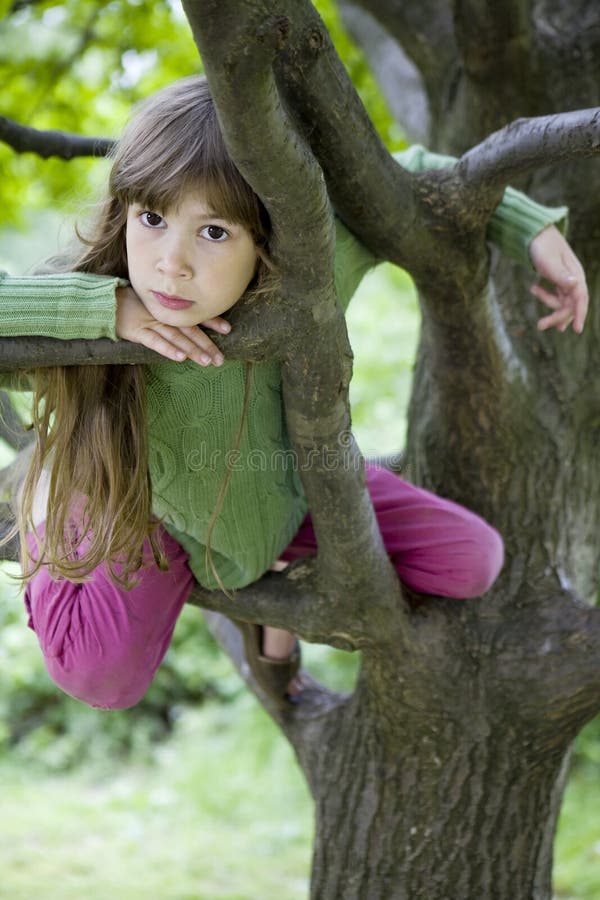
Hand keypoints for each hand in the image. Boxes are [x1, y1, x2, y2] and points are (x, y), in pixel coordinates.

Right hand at [115, 286, 229, 365]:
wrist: (104, 301)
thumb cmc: (129, 304)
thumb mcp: (152, 305)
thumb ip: (168, 313)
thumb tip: (189, 326)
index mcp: (168, 308)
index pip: (193, 315)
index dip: (211, 321)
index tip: (228, 330)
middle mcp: (163, 314)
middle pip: (189, 329)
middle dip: (206, 344)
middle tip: (221, 359)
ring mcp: (150, 322)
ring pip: (176, 337)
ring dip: (192, 349)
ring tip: (207, 361)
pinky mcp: (137, 331)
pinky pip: (155, 342)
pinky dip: (168, 349)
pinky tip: (180, 358)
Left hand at [529, 225, 587, 333]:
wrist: (536, 233)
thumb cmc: (542, 245)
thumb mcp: (548, 261)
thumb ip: (561, 274)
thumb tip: (575, 285)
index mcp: (576, 274)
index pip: (581, 298)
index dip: (580, 314)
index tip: (577, 330)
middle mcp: (574, 279)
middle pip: (571, 304)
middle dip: (557, 316)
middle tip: (540, 326)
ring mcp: (567, 281)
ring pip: (563, 302)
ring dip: (550, 308)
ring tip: (535, 308)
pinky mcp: (558, 280)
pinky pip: (556, 296)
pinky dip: (546, 297)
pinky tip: (533, 288)